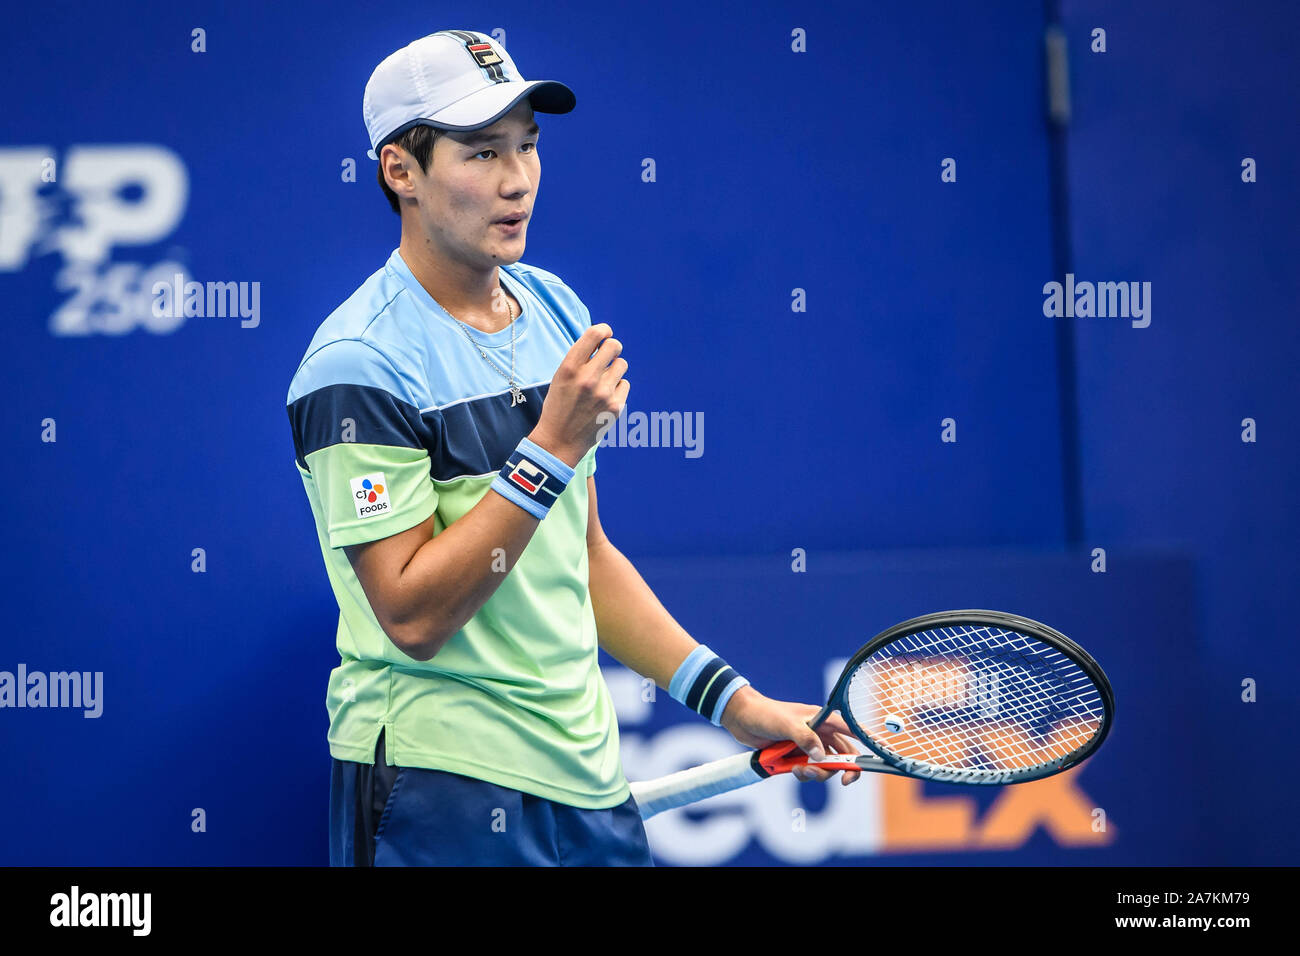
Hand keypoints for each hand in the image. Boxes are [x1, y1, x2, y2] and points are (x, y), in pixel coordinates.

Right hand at [529, 323, 628, 466]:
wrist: (560, 440)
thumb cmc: (559, 405)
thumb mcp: (560, 378)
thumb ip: (579, 359)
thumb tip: (602, 341)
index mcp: (569, 368)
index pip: (594, 335)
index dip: (603, 330)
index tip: (605, 333)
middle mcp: (587, 378)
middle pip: (614, 346)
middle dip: (612, 348)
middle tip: (607, 355)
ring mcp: (603, 393)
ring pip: (622, 364)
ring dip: (614, 368)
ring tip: (602, 381)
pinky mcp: (616, 406)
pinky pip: (624, 384)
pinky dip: (616, 388)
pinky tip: (604, 398)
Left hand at [719, 686, 861, 785]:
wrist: (742, 719)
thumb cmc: (766, 713)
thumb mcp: (787, 724)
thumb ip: (805, 739)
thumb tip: (821, 757)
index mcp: (823, 720)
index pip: (852, 729)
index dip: (869, 741)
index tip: (881, 753)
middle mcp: (820, 733)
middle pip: (844, 755)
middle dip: (843, 769)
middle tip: (843, 781)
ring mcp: (808, 745)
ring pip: (825, 766)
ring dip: (818, 773)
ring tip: (801, 770)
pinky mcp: (797, 756)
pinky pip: (808, 770)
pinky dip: (804, 774)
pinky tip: (791, 769)